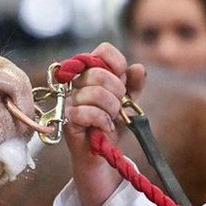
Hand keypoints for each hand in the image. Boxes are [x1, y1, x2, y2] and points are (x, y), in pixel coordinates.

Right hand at [63, 42, 145, 205]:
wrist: (103, 155)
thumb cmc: (111, 126)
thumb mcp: (128, 104)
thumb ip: (134, 86)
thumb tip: (138, 68)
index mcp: (92, 74)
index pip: (102, 51)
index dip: (116, 61)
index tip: (123, 78)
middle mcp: (77, 84)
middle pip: (99, 73)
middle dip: (117, 91)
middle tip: (118, 106)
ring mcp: (70, 102)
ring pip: (94, 93)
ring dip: (111, 109)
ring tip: (111, 119)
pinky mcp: (68, 121)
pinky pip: (85, 112)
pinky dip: (101, 121)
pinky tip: (104, 128)